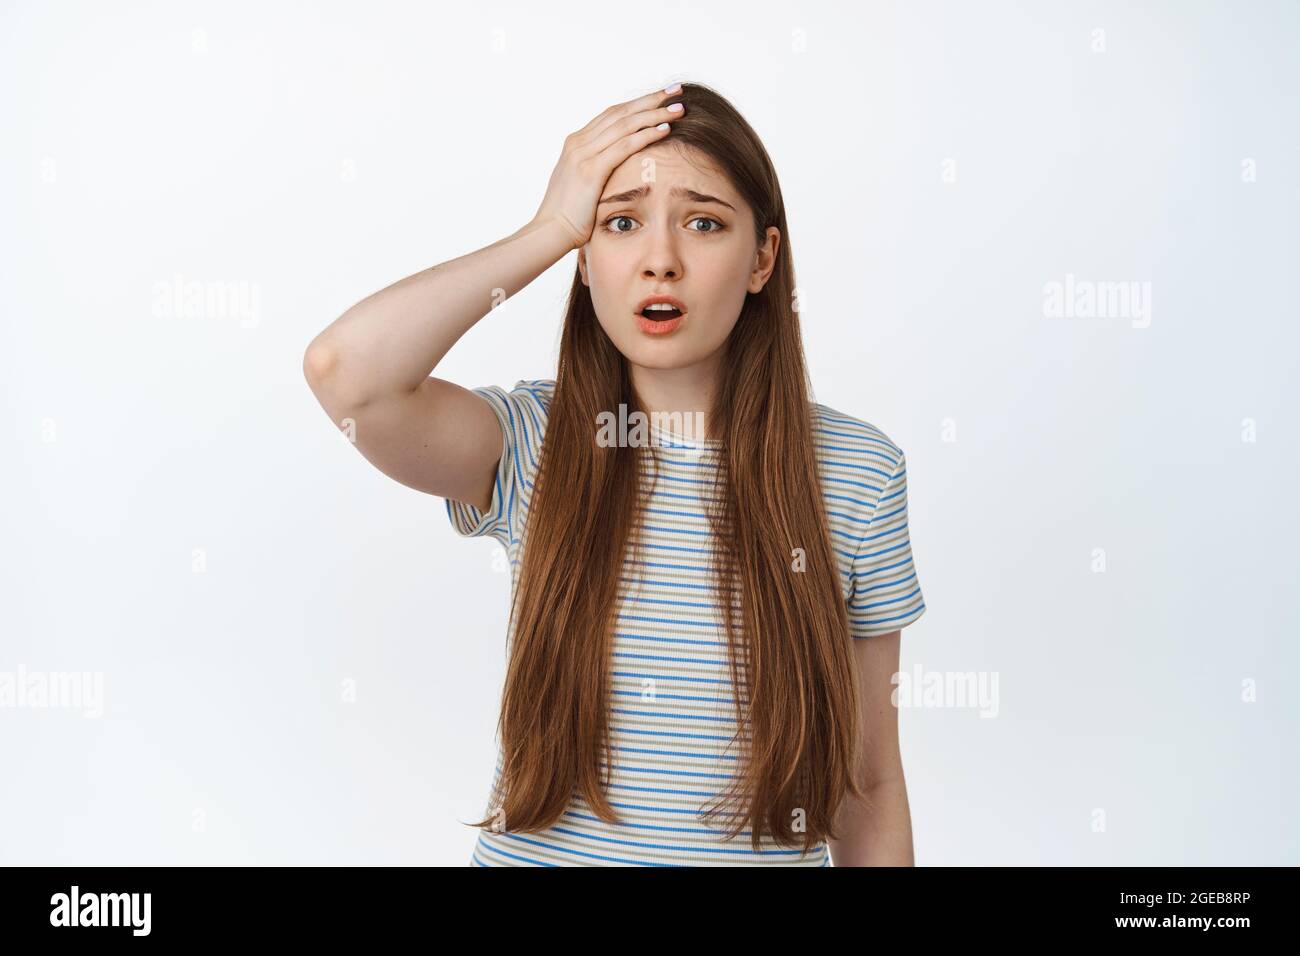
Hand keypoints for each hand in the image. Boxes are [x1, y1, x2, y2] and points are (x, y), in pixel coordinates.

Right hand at [533, 85, 685, 251]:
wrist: (549, 232)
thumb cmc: (568, 217)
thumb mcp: (582, 186)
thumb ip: (596, 171)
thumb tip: (615, 171)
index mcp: (576, 144)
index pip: (612, 115)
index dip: (638, 104)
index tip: (661, 96)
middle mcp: (579, 143)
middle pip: (620, 113)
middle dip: (650, 100)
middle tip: (676, 90)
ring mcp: (583, 154)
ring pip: (624, 125)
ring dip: (654, 114)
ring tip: (678, 107)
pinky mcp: (590, 171)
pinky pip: (623, 147)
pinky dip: (645, 135)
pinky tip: (665, 129)